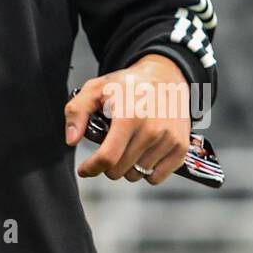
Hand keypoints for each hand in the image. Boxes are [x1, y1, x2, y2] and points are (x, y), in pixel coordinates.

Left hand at [64, 54, 190, 184]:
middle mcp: (151, 130)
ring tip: (127, 147)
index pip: (107, 157)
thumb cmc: (128, 84)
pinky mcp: (180, 146)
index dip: (91, 168)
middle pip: (121, 169)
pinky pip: (157, 176)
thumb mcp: (96, 89)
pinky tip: (142, 155)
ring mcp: (168, 139)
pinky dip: (147, 172)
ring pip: (138, 174)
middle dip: (108, 165)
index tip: (85, 170)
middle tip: (109, 150)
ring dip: (128, 167)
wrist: (165, 76)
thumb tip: (71, 139)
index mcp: (129, 116)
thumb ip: (77, 111)